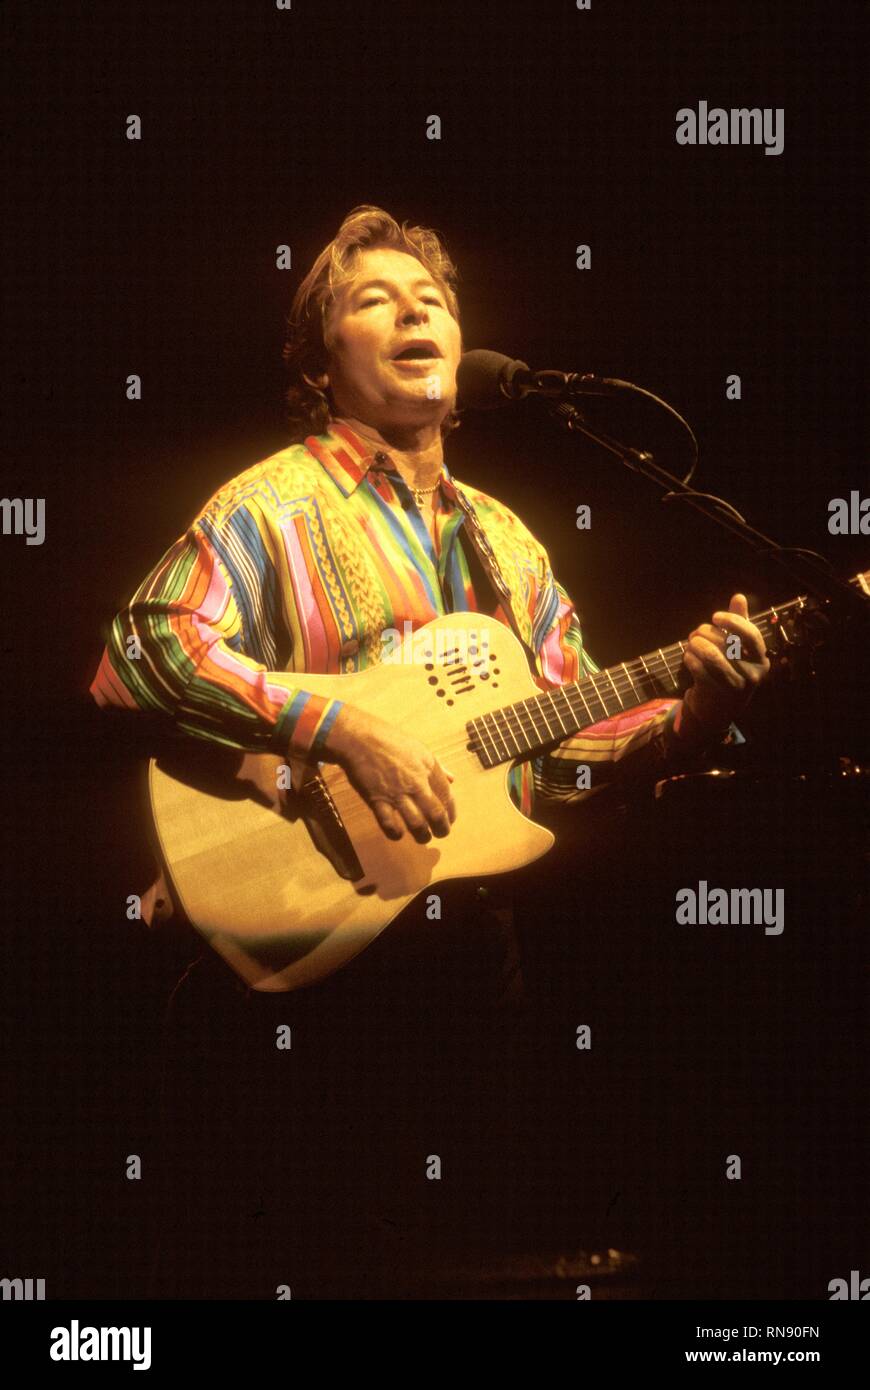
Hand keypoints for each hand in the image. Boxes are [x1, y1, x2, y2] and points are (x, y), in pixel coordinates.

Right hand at [323, 704, 456, 841]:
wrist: (359, 738)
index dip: (451, 811)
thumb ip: (436, 766)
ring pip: (417, 823)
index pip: (447, 795)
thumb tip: (452, 779)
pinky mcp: (377, 800)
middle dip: (442, 829)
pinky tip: (398, 834)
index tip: (450, 818)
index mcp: (428, 767)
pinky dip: (396, 833)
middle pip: (436, 813)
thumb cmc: (389, 739)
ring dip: (422, 835)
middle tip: (441, 833)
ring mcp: (396, 792)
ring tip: (423, 837)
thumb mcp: (418, 748)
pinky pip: (390, 824)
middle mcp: (416, 782)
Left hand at [681, 592, 770, 736]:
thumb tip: (739, 596)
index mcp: (761, 660)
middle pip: (725, 643)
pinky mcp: (715, 693)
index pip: (751, 635)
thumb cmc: (728, 670)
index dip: (732, 621)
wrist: (717, 709)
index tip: (715, 616)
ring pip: (710, 654)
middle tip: (695, 634)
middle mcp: (752, 674)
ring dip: (695, 644)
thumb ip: (739, 623)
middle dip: (705, 633)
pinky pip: (698, 667)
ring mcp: (734, 686)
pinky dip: (689, 658)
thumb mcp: (737, 648)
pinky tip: (688, 657)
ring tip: (691, 643)